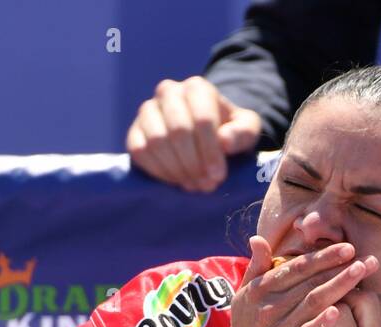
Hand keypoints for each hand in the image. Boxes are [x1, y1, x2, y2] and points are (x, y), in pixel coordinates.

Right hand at [126, 76, 261, 192]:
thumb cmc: (228, 131)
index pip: (202, 119)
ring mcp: (148, 111)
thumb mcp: (246, 130)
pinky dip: (159, 171)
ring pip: (157, 141)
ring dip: (177, 169)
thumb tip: (224, 141)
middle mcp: (169, 92)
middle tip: (206, 184)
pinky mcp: (134, 131)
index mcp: (197, 88)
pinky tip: (176, 181)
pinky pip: (140, 152)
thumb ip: (243, 133)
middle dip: (194, 163)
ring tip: (194, 185)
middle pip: (178, 131)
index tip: (218, 175)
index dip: (210, 151)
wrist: (204, 134)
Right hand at [220, 236, 375, 326]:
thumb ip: (255, 269)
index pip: (296, 268)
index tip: (349, 248)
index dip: (323, 257)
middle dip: (340, 268)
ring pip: (312, 303)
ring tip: (363, 274)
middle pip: (309, 282)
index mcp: (258, 291)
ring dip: (339, 286)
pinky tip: (339, 312)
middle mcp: (266, 307)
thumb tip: (257, 238)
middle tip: (368, 259)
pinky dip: (321, 324)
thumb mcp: (243, 300)